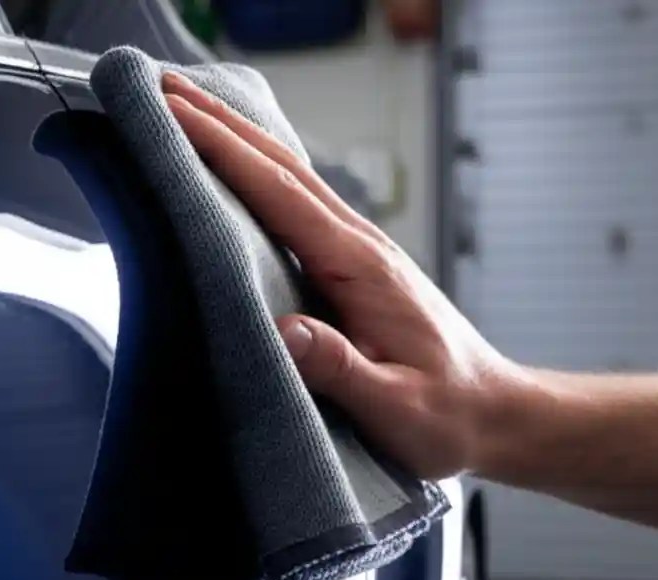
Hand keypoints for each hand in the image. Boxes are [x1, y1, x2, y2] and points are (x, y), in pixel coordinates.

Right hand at [162, 72, 531, 479]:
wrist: (494, 412)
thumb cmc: (446, 414)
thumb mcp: (396, 405)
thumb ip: (340, 369)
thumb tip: (281, 331)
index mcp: (363, 267)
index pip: (281, 194)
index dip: (224, 151)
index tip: (173, 115)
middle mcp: (361, 245)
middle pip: (281, 166)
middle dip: (220, 123)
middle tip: (163, 86)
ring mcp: (359, 251)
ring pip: (289, 177)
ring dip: (237, 138)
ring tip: (185, 107)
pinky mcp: (353, 266)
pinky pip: (297, 205)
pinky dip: (258, 172)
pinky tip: (236, 164)